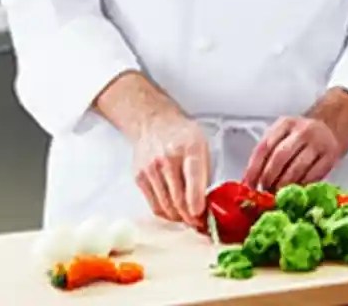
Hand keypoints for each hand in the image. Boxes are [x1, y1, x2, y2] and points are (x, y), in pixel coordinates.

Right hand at [131, 110, 209, 228]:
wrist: (154, 123)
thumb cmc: (182, 135)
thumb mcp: (203, 146)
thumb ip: (205, 173)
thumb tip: (207, 202)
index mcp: (190, 148)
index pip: (192, 177)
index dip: (196, 200)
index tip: (200, 214)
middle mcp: (167, 159)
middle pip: (177, 198)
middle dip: (191, 217)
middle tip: (200, 224)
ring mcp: (151, 169)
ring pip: (165, 206)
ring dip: (179, 218)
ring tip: (189, 220)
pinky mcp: (140, 178)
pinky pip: (154, 205)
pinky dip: (166, 213)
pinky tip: (175, 213)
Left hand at [243, 88, 347, 190]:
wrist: (331, 127)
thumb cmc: (301, 135)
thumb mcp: (283, 134)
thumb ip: (267, 152)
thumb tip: (249, 180)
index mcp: (285, 124)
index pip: (265, 146)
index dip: (254, 168)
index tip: (249, 184)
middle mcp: (302, 131)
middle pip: (280, 157)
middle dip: (269, 178)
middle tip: (264, 191)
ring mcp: (318, 143)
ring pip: (296, 169)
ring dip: (284, 185)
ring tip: (277, 193)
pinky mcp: (331, 156)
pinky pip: (313, 176)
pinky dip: (301, 186)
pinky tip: (295, 191)